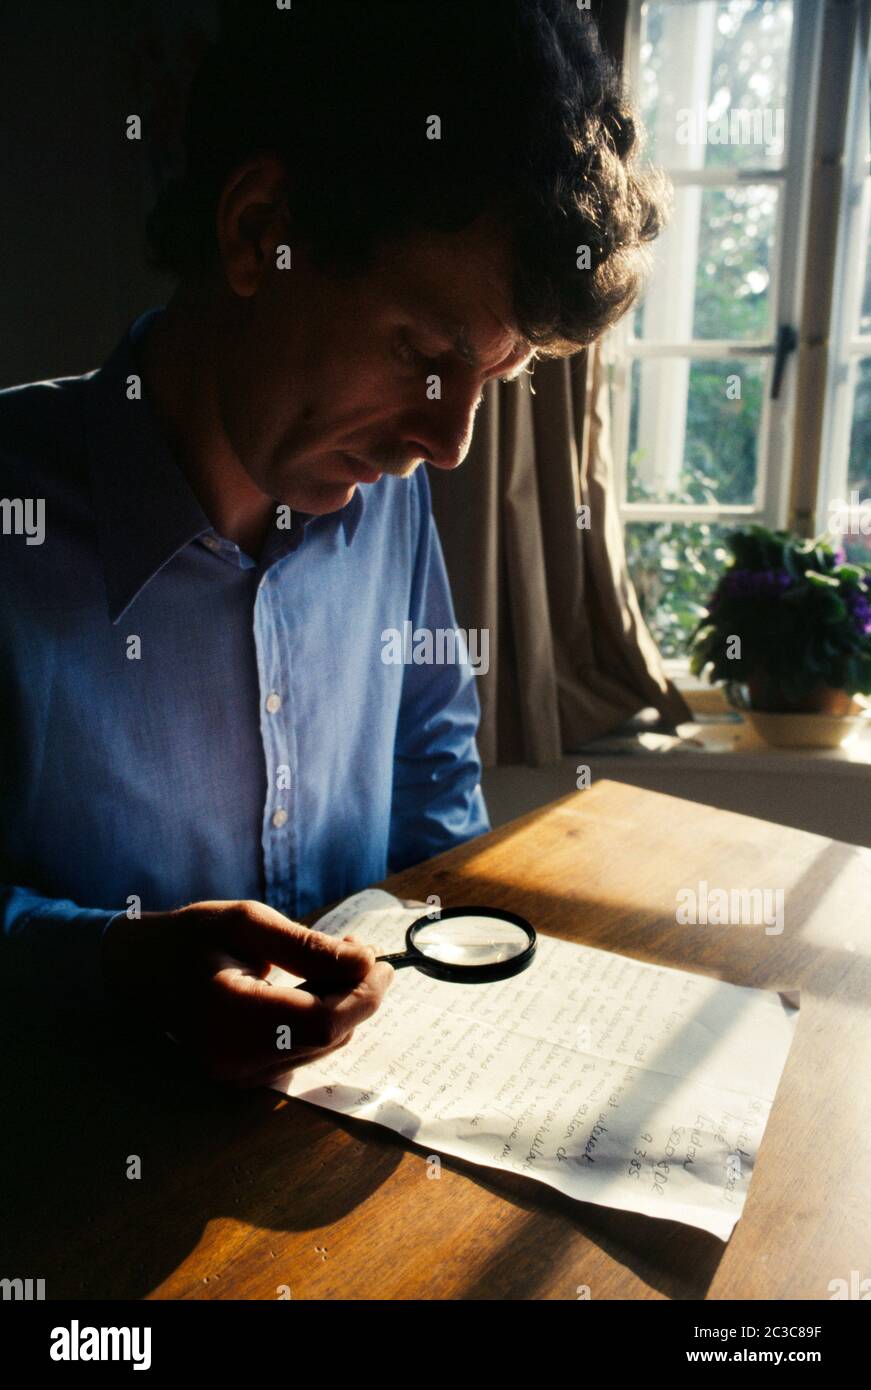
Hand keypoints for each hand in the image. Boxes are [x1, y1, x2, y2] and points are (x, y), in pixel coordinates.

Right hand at [101, 899, 393, 1087]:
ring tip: (338, 960)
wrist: (138, 972)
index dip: (362, 995)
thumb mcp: (246, 923)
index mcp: (229, 1015)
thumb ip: (308, 946)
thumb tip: (365, 963)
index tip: (380, 960)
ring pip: (319, 1048)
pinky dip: (320, 1021)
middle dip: (357, 995)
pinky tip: (316, 986)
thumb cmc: (189, 939)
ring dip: (342, 1007)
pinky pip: (301, 1053)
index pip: (321, 1023)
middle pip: (327, 1038)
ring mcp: (237, 1075)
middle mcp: (234, 1058)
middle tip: (359, 949)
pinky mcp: (244, 1077)